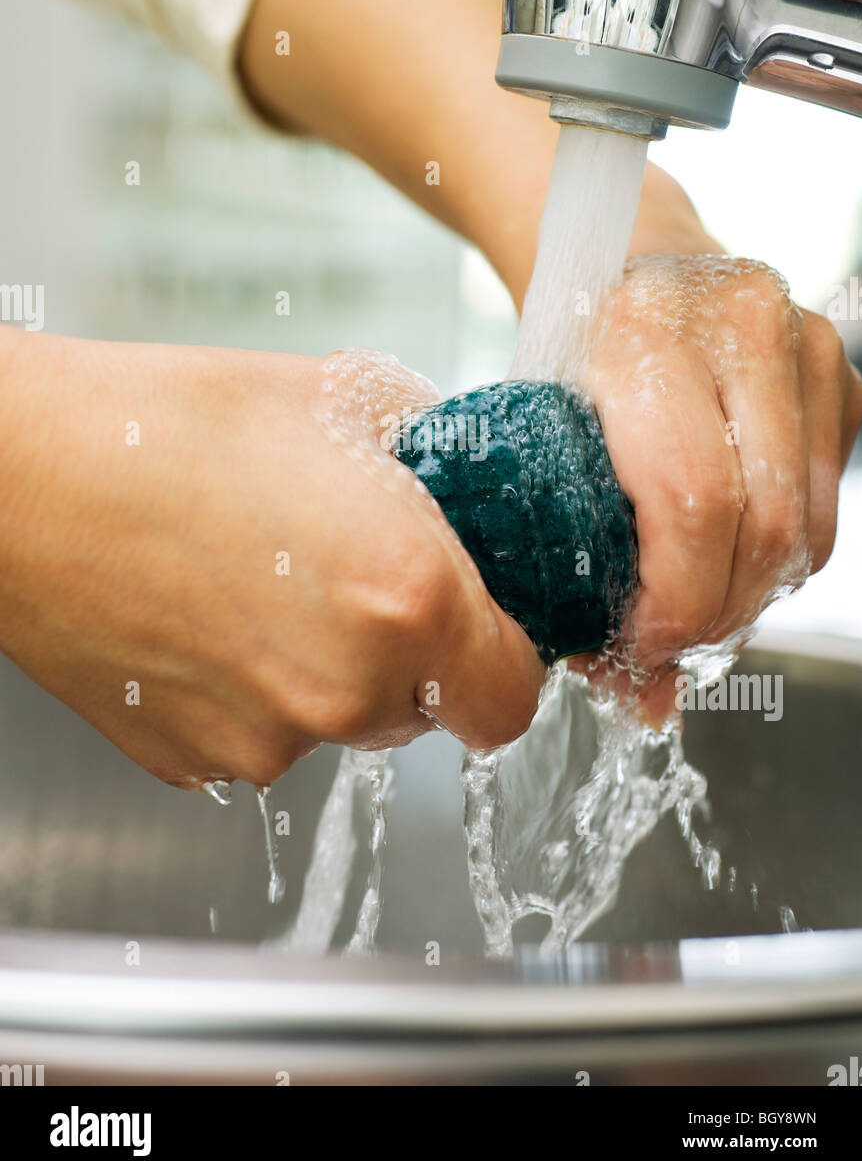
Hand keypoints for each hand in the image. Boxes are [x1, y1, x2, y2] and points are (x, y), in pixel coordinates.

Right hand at [0, 334, 542, 785]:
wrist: (24, 472)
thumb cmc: (173, 423)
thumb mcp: (346, 400)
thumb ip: (436, 464)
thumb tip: (468, 488)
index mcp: (409, 600)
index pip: (514, 696)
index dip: (503, 659)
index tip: (481, 626)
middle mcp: (346, 692)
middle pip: (424, 710)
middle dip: (411, 654)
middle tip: (354, 576)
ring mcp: (262, 741)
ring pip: (338, 722)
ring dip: (328, 671)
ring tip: (263, 582)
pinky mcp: (189, 761)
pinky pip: (260, 735)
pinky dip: (253, 692)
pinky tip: (208, 616)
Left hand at [577, 254, 861, 716]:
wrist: (625, 253)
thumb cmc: (567, 351)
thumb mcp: (543, 437)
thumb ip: (579, 563)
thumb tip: (644, 702)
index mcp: (643, 329)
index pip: (693, 501)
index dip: (676, 601)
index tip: (642, 645)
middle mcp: (741, 322)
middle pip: (765, 526)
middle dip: (716, 615)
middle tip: (667, 647)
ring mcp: (806, 341)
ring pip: (810, 527)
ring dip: (753, 596)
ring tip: (693, 608)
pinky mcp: (842, 370)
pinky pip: (828, 504)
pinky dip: (781, 555)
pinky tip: (726, 556)